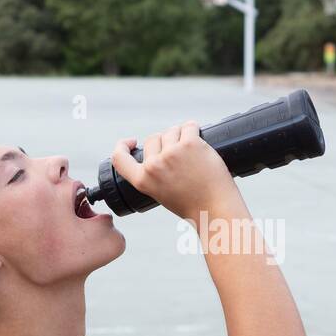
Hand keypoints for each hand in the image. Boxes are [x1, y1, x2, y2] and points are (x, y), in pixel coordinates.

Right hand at [111, 122, 238, 221]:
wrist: (215, 209)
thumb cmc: (193, 204)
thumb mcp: (162, 193)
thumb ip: (155, 174)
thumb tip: (159, 149)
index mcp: (142, 181)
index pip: (120, 158)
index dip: (122, 146)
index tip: (132, 142)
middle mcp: (154, 166)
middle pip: (153, 139)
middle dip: (165, 143)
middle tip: (182, 159)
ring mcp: (171, 153)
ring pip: (171, 131)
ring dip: (181, 136)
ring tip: (193, 154)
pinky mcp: (190, 144)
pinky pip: (189, 126)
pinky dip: (194, 129)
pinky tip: (199, 139)